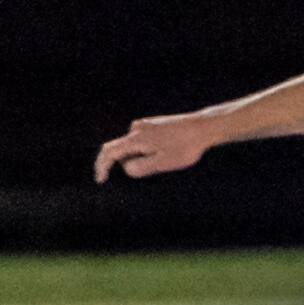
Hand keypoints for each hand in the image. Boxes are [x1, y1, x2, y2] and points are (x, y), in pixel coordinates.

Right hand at [95, 112, 218, 183]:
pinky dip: (149, 151)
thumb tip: (125, 168)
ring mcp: (145, 124)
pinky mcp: (152, 124)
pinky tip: (169, 151)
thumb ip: (140, 168)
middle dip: (132, 163)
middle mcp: (136, 128)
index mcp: (137, 138)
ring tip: (170, 156)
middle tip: (159, 165)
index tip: (100, 180)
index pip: (109, 151)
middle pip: (122, 151)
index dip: (102, 166)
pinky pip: (142, 143)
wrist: (202, 127)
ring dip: (144, 158)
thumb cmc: (184, 147)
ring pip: (134, 148)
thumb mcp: (162, 163)